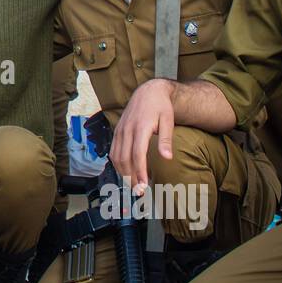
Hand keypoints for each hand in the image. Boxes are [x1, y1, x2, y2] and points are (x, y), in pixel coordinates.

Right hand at [110, 79, 175, 193]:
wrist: (148, 92)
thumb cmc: (160, 107)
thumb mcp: (168, 120)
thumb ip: (166, 139)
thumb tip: (167, 157)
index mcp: (141, 127)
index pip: (137, 154)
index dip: (140, 171)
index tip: (144, 185)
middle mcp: (127, 129)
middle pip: (125, 159)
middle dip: (130, 177)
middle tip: (139, 191)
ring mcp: (120, 130)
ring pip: (116, 156)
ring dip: (122, 173)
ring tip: (132, 185)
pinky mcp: (117, 131)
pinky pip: (113, 151)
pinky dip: (117, 164)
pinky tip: (125, 172)